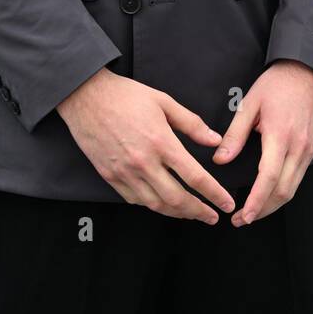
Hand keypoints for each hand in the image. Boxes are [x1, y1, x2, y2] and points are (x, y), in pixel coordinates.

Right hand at [56, 67, 235, 222]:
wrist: (86, 97)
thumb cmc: (126, 95)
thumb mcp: (163, 101)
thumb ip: (191, 124)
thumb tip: (216, 141)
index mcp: (161, 142)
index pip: (195, 177)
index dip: (215, 194)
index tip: (227, 203)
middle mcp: (144, 162)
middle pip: (177, 199)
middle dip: (199, 212)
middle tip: (212, 217)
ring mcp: (125, 172)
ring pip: (156, 204)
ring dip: (177, 213)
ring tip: (190, 213)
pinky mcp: (110, 176)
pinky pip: (135, 199)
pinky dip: (152, 205)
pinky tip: (161, 203)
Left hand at [211, 59, 312, 225]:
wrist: (308, 71)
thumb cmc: (278, 84)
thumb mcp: (249, 104)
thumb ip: (235, 135)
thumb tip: (220, 159)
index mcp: (280, 136)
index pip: (269, 178)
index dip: (256, 201)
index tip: (244, 215)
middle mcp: (298, 147)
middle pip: (283, 192)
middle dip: (263, 210)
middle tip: (242, 219)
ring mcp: (307, 150)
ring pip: (293, 189)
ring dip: (273, 204)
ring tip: (252, 211)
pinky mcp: (311, 150)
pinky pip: (298, 178)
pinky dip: (283, 191)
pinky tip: (269, 193)